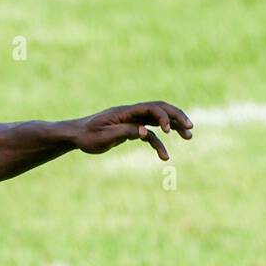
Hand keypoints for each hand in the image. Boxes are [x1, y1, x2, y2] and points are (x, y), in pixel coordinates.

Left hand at [72, 101, 193, 160]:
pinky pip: (149, 135)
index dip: (162, 116)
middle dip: (176, 116)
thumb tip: (146, 133)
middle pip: (159, 109)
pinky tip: (165, 156)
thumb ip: (125, 132)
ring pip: (157, 120)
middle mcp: (131, 114)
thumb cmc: (87, 136)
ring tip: (189, 136)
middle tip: (190, 127)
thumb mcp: (104, 136)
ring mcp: (132, 121)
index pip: (150, 108)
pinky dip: (158, 144)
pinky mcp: (130, 130)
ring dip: (173, 127)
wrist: (75, 136)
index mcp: (125, 112)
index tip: (168, 131)